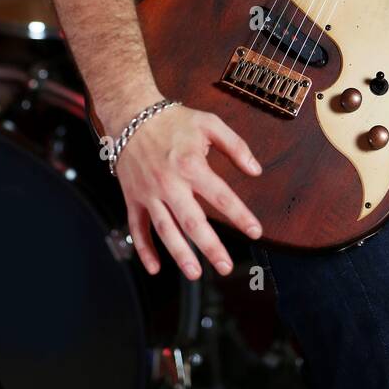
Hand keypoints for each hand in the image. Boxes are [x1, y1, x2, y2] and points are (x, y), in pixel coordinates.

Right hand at [114, 104, 262, 280]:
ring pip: (165, 229)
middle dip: (210, 246)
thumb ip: (235, 146)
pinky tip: (155, 268)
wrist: (131, 114)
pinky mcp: (133, 198)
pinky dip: (144, 249)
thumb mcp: (209, 123)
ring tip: (195, 273)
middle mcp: (170, 183)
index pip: (221, 196)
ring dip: (179, 253)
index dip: (240, 215)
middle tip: (226, 267)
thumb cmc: (174, 120)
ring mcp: (149, 193)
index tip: (256, 232)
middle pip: (192, 221)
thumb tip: (256, 170)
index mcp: (191, 165)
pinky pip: (137, 228)